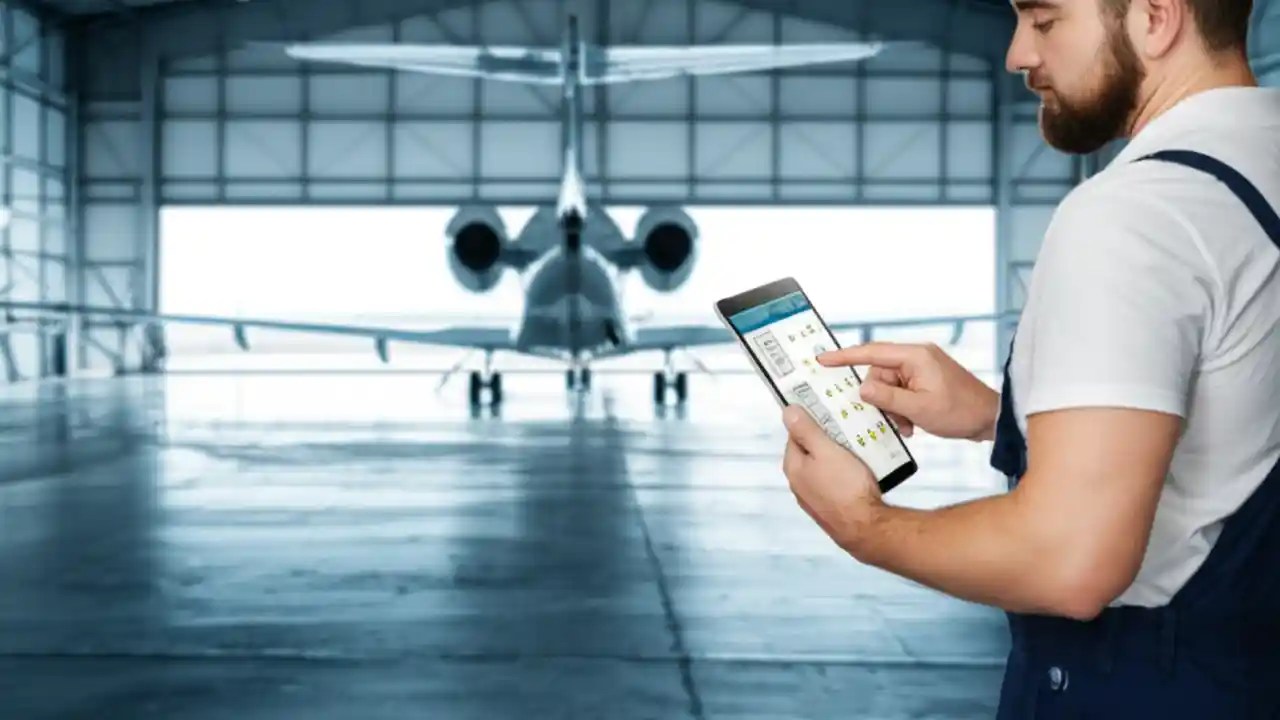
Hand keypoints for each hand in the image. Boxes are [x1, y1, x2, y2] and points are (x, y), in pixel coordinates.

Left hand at [781, 406, 882, 555]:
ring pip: (823, 467)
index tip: (826, 412)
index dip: (809, 421)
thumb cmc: (846, 487)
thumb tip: (787, 411)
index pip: (795, 435)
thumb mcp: (825, 450)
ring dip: (836, 456)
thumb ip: (806, 430)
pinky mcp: (830, 507)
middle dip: (825, 439)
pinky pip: (834, 482)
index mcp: (793, 467)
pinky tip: (859, 470)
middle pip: (809, 452)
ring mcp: (814, 498)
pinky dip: (844, 473)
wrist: (865, 527)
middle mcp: (799, 484)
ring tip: (856, 447)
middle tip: (845, 428)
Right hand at [817, 342, 998, 441]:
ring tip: (907, 425)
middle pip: (878, 374)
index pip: (872, 353)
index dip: (845, 356)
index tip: (823, 360)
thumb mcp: (920, 408)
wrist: (990, 419)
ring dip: (891, 408)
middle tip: (891, 419)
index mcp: (915, 356)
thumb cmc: (960, 412)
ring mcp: (921, 368)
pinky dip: (900, 408)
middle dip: (880, 399)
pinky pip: (900, 391)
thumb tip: (862, 390)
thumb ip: (887, 399)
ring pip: (887, 386)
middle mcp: (916, 357)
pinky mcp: (924, 380)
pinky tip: (911, 423)